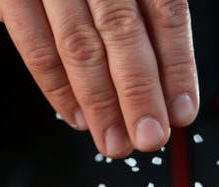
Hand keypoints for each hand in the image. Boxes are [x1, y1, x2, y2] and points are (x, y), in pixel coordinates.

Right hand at [0, 0, 198, 157]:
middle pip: (123, 32)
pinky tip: (78, 118)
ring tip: (115, 142)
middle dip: (140, 94)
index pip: (166, 12)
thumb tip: (168, 97)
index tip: (182, 113)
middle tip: (150, 138)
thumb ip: (141, 27)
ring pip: (80, 46)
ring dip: (101, 103)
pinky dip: (58, 90)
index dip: (177, 67)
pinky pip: (37, 49)